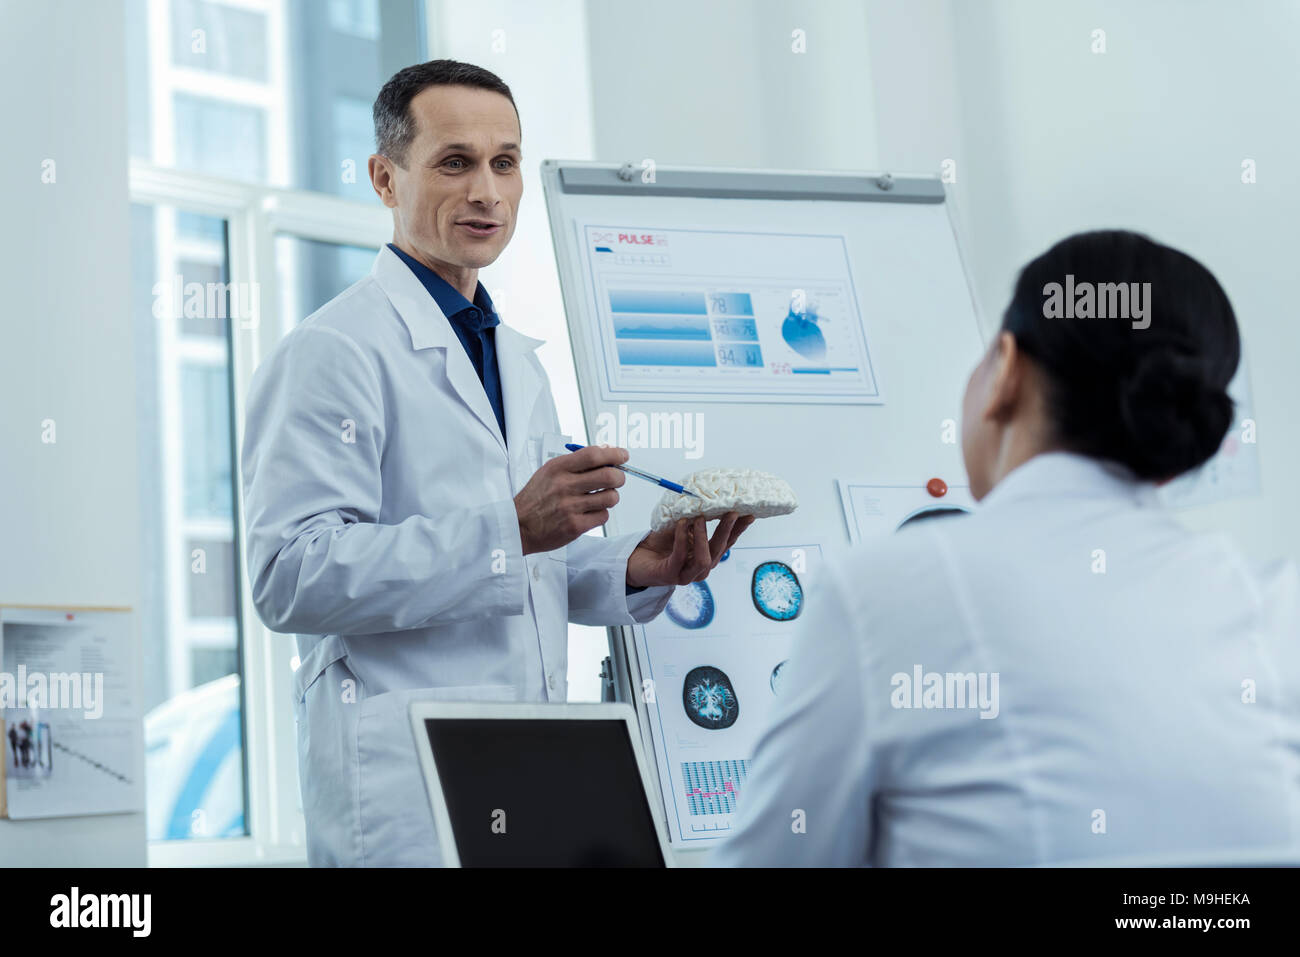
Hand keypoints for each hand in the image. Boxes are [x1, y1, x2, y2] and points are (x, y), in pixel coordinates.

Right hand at [514, 444, 626, 554]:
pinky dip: (601, 514)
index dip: (614, 454)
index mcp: (558, 468)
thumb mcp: (550, 471)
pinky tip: (590, 512)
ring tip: (601, 498)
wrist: (518, 525)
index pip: (594, 455)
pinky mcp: (575, 526)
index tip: (623, 456)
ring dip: (611, 497)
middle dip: (619, 476)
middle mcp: (565, 486)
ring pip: (611, 497)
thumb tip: (606, 454)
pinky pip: (603, 516)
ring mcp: (570, 507)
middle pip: (609, 476)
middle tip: (617, 478)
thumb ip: (576, 463)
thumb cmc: (536, 497)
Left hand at [626, 510, 755, 587]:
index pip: (727, 543)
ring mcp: (687, 574)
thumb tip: (709, 498)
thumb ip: (697, 519)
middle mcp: (700, 568)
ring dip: (703, 536)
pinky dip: (682, 538)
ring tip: (699, 517)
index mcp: (707, 556)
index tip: (749, 515)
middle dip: (727, 530)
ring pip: (704, 559)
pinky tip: (682, 524)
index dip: (738, 529)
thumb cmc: (661, 543)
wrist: (636, 559)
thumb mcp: (683, 527)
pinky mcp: (670, 575)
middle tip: (731, 512)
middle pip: (720, 550)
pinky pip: (680, 557)